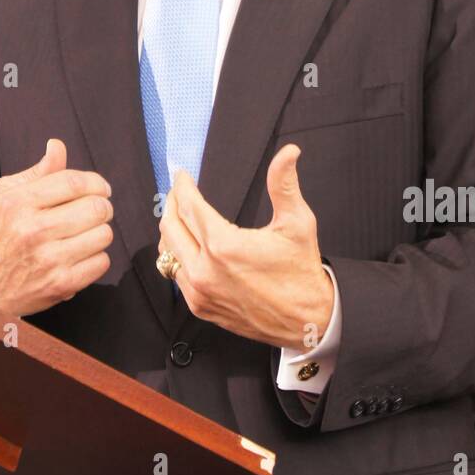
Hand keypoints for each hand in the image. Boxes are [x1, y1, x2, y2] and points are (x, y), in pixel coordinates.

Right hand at [0, 138, 113, 314]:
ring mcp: (48, 259)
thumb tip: (57, 146)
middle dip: (102, 206)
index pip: (74, 182)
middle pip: (95, 208)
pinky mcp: (60, 285)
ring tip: (85, 233)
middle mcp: (33, 230)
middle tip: (96, 210)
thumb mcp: (5, 196)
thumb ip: (37, 172)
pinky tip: (80, 255)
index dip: (96, 182)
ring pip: (103, 234)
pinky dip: (97, 257)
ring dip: (100, 232)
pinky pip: (101, 262)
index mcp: (19, 203)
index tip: (101, 188)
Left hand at [158, 143, 333, 348]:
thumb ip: (284, 183)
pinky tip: (187, 246)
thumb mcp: (297, 223)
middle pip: (170, 226)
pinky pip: (175, 275)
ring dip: (171, 229)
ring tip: (180, 215)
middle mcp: (205, 270)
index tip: (182, 175)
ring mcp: (199, 292)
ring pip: (167, 251)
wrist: (307, 322)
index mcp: (224, 246)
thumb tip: (289, 152)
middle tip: (179, 191)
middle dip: (172, 203)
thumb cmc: (302, 272)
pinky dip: (177, 256)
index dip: (183, 186)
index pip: (189, 206)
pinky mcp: (200, 307)